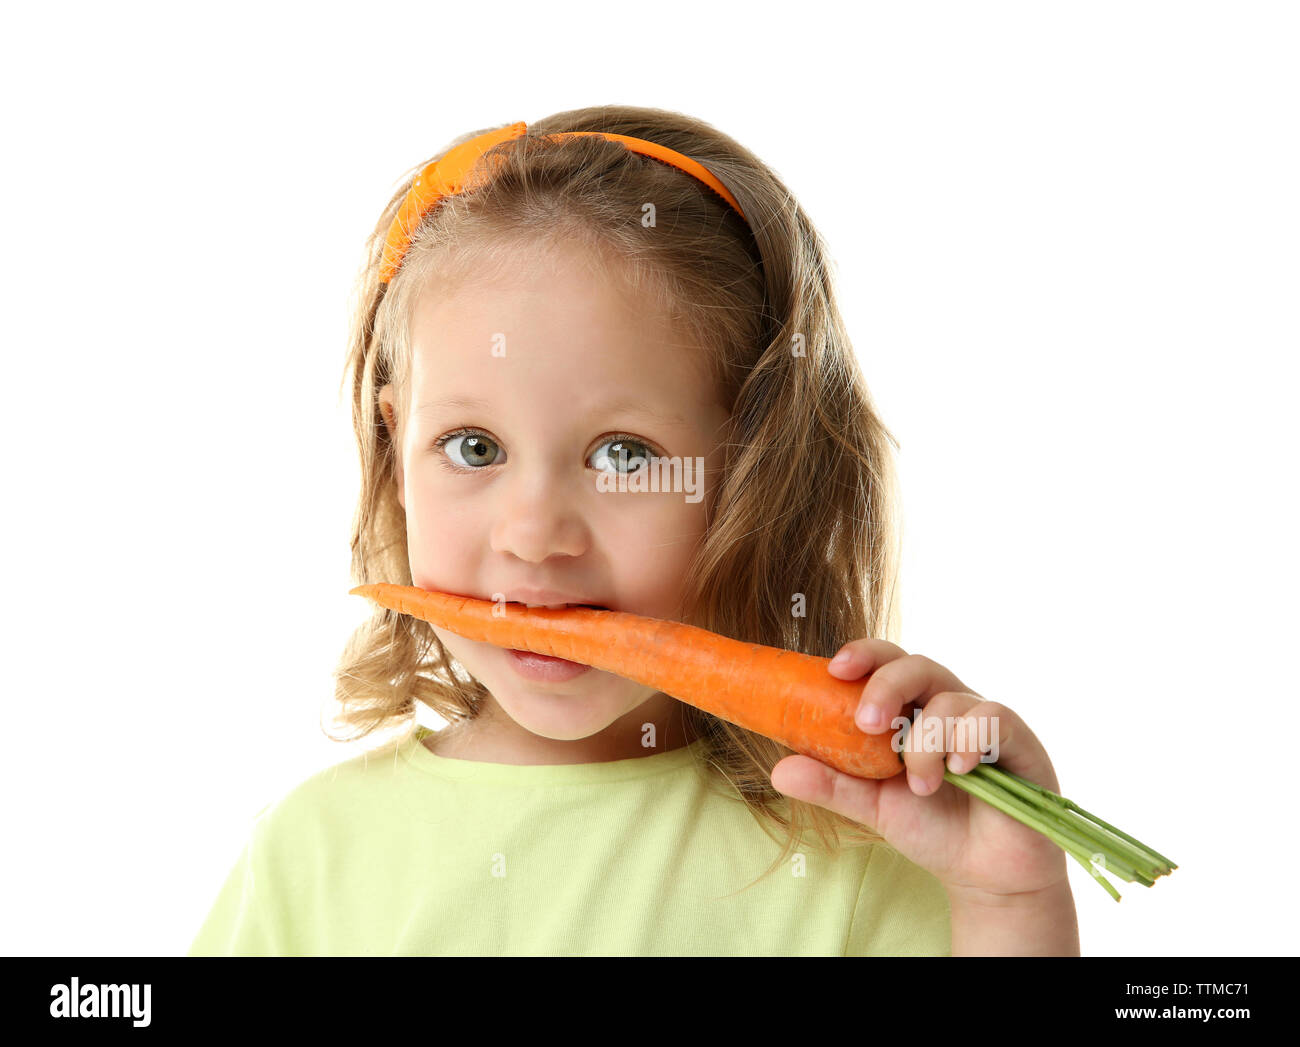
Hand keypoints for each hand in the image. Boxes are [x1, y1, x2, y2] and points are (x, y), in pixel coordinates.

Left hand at [769, 639, 1068, 901]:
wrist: (986, 875)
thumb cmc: (932, 827)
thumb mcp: (873, 806)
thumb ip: (833, 784)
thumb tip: (779, 770)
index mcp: (912, 709)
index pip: (886, 662)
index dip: (863, 655)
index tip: (834, 667)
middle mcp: (948, 704)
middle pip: (917, 664)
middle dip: (886, 686)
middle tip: (866, 722)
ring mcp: (984, 720)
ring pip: (950, 699)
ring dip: (926, 742)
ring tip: (920, 786)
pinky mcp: (1020, 741)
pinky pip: (991, 718)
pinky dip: (966, 741)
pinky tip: (957, 772)